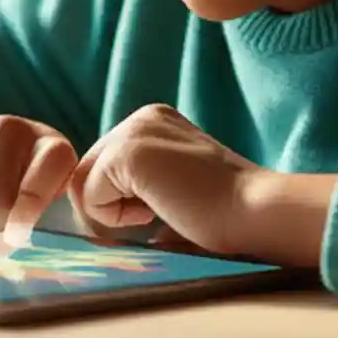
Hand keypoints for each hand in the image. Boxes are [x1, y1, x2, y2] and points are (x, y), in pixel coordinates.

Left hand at [44, 103, 264, 254]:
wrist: (256, 212)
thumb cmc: (224, 215)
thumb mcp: (173, 189)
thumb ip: (138, 189)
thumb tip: (92, 219)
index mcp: (155, 123)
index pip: (103, 165)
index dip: (115, 200)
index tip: (153, 212)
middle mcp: (142, 118)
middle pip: (86, 170)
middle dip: (106, 206)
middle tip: (151, 218)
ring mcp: (135, 131)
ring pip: (82, 183)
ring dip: (109, 213)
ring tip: (154, 215)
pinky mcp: (128, 154)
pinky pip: (88, 196)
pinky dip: (112, 217)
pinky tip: (154, 213)